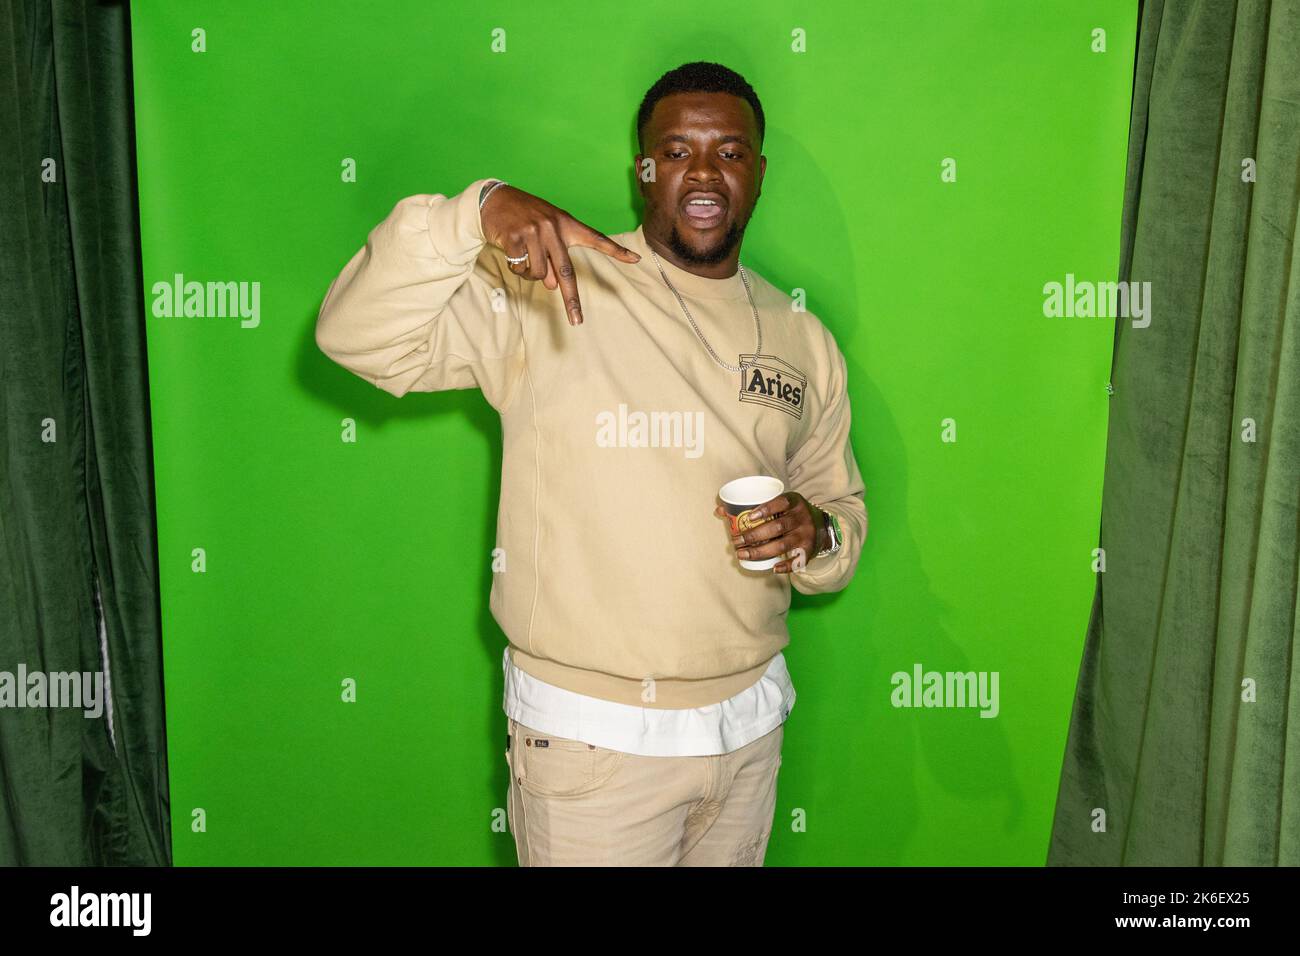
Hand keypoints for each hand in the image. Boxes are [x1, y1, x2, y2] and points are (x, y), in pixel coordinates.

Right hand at [479, 183, 639, 325]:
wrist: (495, 199)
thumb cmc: (525, 219)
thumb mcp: (545, 233)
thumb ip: (553, 258)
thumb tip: (552, 286)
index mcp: (567, 224)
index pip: (596, 238)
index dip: (616, 251)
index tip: (635, 259)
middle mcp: (554, 227)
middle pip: (566, 272)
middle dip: (571, 300)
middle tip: (577, 321)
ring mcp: (535, 232)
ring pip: (539, 275)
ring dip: (531, 275)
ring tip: (524, 257)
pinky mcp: (516, 238)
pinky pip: (521, 269)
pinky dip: (517, 269)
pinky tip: (512, 254)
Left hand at [713, 492, 825, 573]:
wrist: (820, 526)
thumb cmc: (790, 513)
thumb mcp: (779, 504)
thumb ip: (753, 506)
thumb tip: (720, 510)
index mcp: (794, 502)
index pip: (781, 503)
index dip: (765, 509)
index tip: (749, 517)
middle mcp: (801, 518)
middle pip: (777, 527)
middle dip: (754, 536)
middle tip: (736, 541)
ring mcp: (806, 535)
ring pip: (782, 545)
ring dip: (760, 552)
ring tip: (742, 554)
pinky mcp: (809, 551)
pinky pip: (797, 561)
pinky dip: (785, 566)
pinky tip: (772, 568)